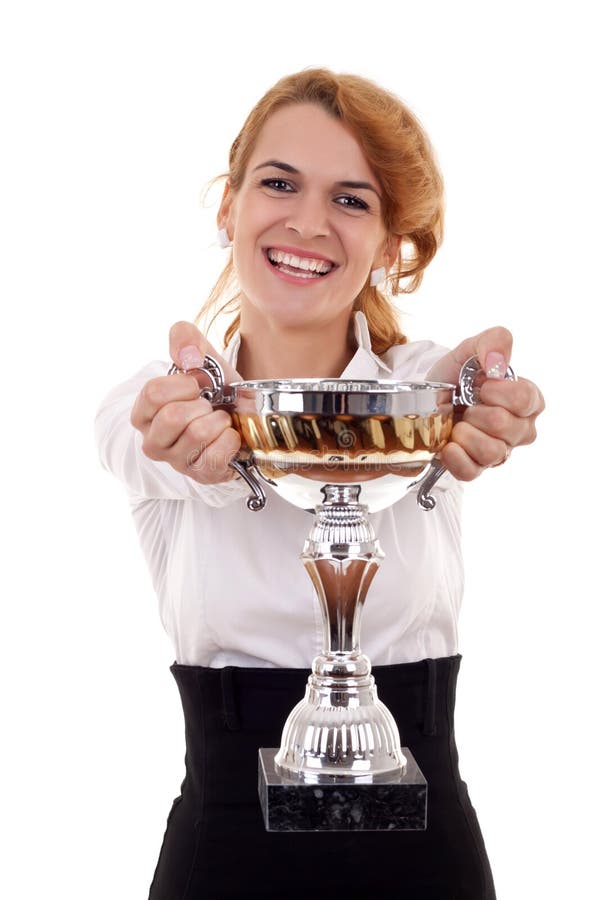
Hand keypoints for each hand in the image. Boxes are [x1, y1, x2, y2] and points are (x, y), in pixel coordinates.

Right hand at [130, 321, 241, 483]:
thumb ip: (185, 339)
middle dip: (201, 404)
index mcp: (143, 413)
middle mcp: (153, 441)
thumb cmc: (215, 390)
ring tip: (219, 419)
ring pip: (197, 434)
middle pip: (172, 417)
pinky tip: (229, 436)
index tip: (197, 384)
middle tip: (209, 405)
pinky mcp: (201, 474)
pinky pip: (216, 454)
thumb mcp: (201, 356)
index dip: (183, 384)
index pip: (152, 394)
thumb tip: (188, 357)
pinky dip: (230, 439)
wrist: (244, 417)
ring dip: (218, 420)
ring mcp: (176, 461)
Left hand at [426, 326, 544, 480]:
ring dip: (465, 432)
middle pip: (504, 426)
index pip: (526, 400)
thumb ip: (494, 341)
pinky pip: (471, 471)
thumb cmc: (455, 377)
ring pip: (491, 451)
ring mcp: (500, 452)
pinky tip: (447, 443)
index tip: (480, 385)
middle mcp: (520, 429)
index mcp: (527, 400)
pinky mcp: (476, 468)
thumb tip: (498, 363)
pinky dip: (454, 456)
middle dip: (476, 411)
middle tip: (466, 405)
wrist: (425, 399)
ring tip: (457, 423)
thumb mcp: (471, 349)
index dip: (497, 391)